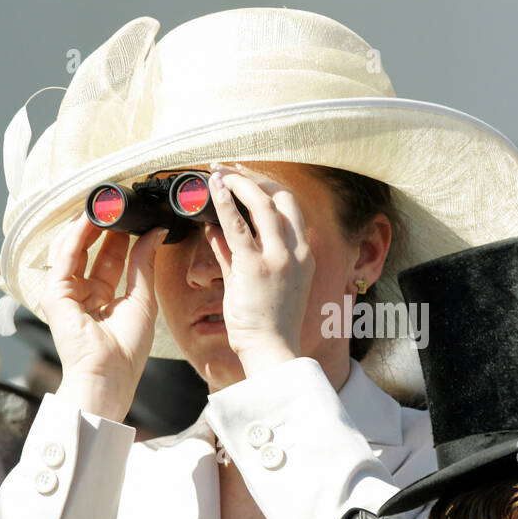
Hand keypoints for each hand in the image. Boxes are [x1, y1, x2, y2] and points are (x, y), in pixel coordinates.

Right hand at [42, 213, 164, 420]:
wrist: (109, 376)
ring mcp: (65, 294)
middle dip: (102, 226)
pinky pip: (64, 257)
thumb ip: (144, 263)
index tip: (133, 215)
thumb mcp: (143, 299)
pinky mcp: (54, 294)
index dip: (120, 236)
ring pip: (73, 249)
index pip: (110, 258)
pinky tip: (90, 219)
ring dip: (88, 225)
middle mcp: (82, 294)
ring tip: (105, 204)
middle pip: (90, 251)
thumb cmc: (125, 351)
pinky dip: (77, 236)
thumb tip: (155, 233)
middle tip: (117, 202)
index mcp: (103, 299)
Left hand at [203, 163, 314, 376]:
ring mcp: (279, 259)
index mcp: (303, 255)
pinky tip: (213, 190)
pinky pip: (238, 227)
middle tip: (230, 169)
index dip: (268, 187)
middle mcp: (296, 252)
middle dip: (255, 177)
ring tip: (219, 173)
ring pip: (262, 204)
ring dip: (239, 183)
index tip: (247, 178)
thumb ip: (235, 254)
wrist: (272, 349)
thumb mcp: (254, 282)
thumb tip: (215, 229)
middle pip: (281, 198)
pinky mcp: (256, 267)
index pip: (290, 208)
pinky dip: (225, 203)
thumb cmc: (267, 322)